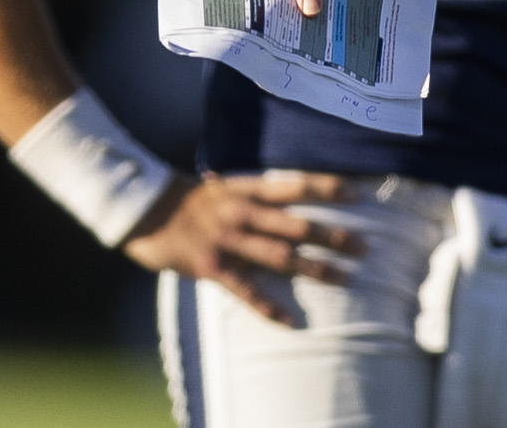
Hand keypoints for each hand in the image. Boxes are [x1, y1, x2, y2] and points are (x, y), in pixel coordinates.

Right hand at [122, 171, 364, 325]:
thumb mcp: (217, 187)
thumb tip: (282, 194)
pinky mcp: (210, 266)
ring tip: (347, 278)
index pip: (292, 186)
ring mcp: (225, 240)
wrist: (140, 211)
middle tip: (367, 246)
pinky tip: (291, 321)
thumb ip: (248, 194)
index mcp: (241, 190)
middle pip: (296, 225)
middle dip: (334, 236)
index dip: (326, 188)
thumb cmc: (181, 199)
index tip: (357, 193)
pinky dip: (269, 307)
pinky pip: (246, 290)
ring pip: (280, 257)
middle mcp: (238, 213)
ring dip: (316, 268)